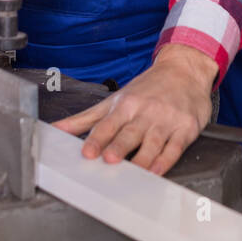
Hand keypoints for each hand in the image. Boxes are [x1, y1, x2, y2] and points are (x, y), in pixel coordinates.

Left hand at [52, 44, 216, 174]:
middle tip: (109, 160)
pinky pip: (175, 147)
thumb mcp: (116, 99)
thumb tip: (56, 129)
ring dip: (142, 157)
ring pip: (152, 142)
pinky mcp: (185, 129)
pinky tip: (158, 169)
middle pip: (129, 133)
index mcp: (125, 105)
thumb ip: (86, 118)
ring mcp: (166, 120)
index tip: (87, 152)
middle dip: (119, 146)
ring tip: (134, 171)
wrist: (185, 70)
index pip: (108, 124)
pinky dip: (166, 160)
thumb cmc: (148, 87)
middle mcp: (145, 111)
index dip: (97, 139)